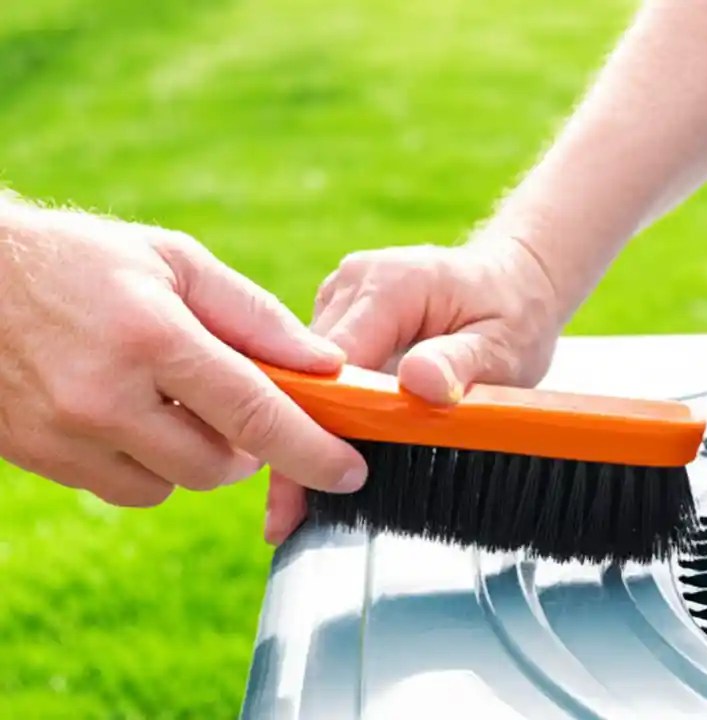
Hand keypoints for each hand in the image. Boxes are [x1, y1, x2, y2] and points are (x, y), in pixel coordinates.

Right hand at [0, 203, 368, 508]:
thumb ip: (255, 317)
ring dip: (199, 457)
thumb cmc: (81, 261)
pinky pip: (126, 487)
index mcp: (152, 338)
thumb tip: (325, 365)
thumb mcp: (174, 261)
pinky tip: (138, 417)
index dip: (312, 450)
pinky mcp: (40, 457)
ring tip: (183, 403)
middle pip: (218, 465)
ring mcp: (67, 434)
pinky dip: (150, 464)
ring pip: (173, 484)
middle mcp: (107, 396)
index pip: (254, 413)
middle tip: (250, 410)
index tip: (352, 470)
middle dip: (252, 448)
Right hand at [264, 235, 561, 542]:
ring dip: (305, 432)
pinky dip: (322, 417)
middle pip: (304, 372)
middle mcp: (353, 285)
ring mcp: (340, 299)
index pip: (331, 364)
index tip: (306, 482)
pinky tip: (319, 462)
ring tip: (297, 504)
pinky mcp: (340, 319)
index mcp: (389, 284)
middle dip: (297, 440)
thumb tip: (420, 383)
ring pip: (304, 376)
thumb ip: (459, 364)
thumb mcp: (502, 344)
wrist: (516, 280)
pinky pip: (319, 373)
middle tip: (286, 517)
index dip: (315, 424)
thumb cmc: (514, 312)